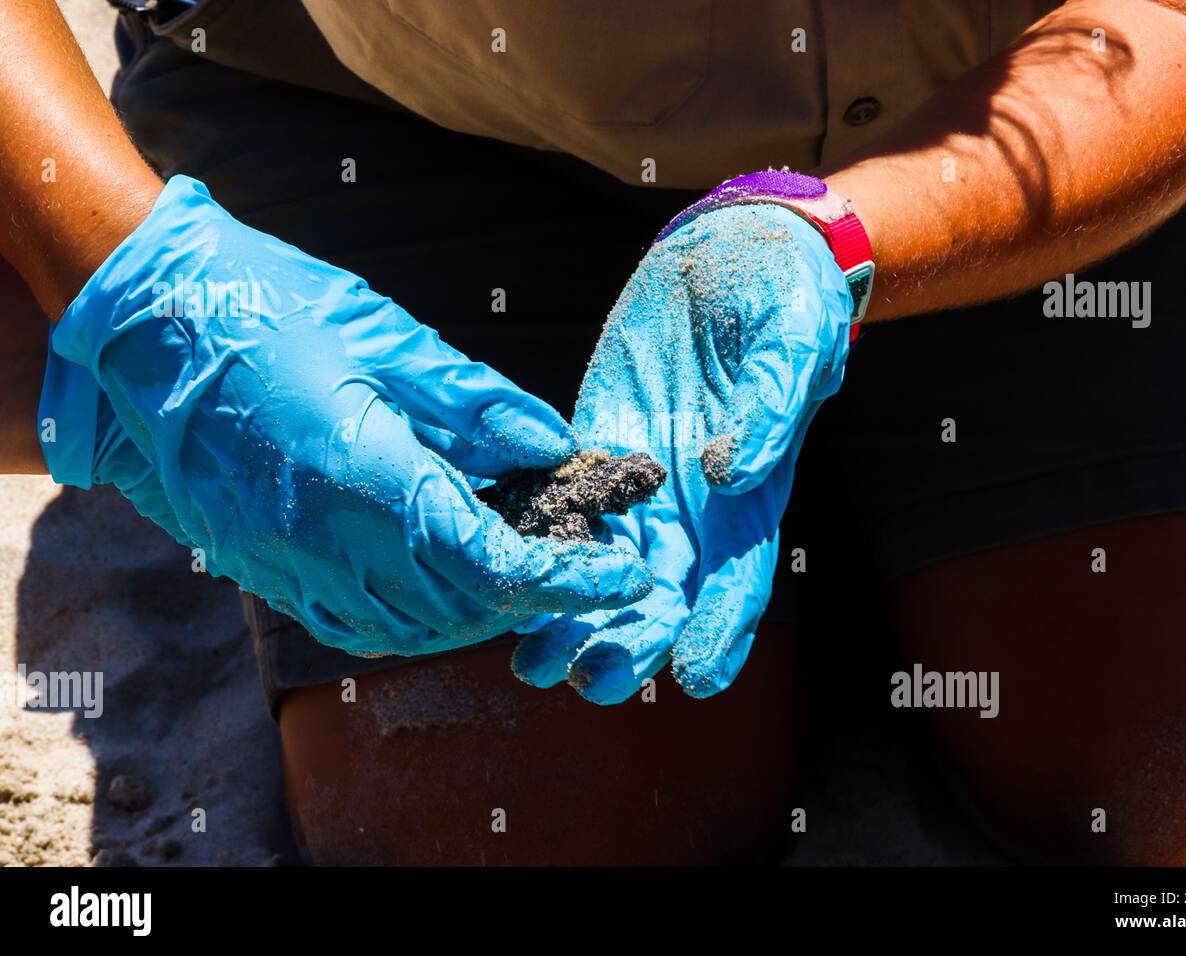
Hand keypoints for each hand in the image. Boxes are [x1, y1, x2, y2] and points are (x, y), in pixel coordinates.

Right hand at [43, 176, 651, 655]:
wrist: (146, 322)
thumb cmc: (267, 309)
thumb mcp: (388, 337)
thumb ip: (478, 403)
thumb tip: (554, 445)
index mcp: (370, 480)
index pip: (495, 564)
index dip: (571, 579)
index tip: (625, 571)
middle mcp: (331, 542)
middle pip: (464, 607)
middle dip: (539, 595)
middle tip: (585, 562)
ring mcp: (292, 565)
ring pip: (415, 629)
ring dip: (483, 611)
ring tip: (525, 570)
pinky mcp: (266, 569)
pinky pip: (359, 625)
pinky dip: (420, 618)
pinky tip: (443, 582)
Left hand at [512, 204, 851, 700]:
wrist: (734, 253)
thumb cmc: (784, 297)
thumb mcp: (792, 342)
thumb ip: (768, 409)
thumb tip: (725, 476)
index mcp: (754, 493)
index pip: (739, 579)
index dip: (719, 630)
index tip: (692, 674)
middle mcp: (695, 505)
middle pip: (664, 595)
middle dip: (630, 643)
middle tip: (591, 681)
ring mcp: (642, 482)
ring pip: (606, 568)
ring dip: (573, 618)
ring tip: (534, 661)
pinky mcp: (596, 447)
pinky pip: (563, 507)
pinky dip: (538, 548)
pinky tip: (502, 578)